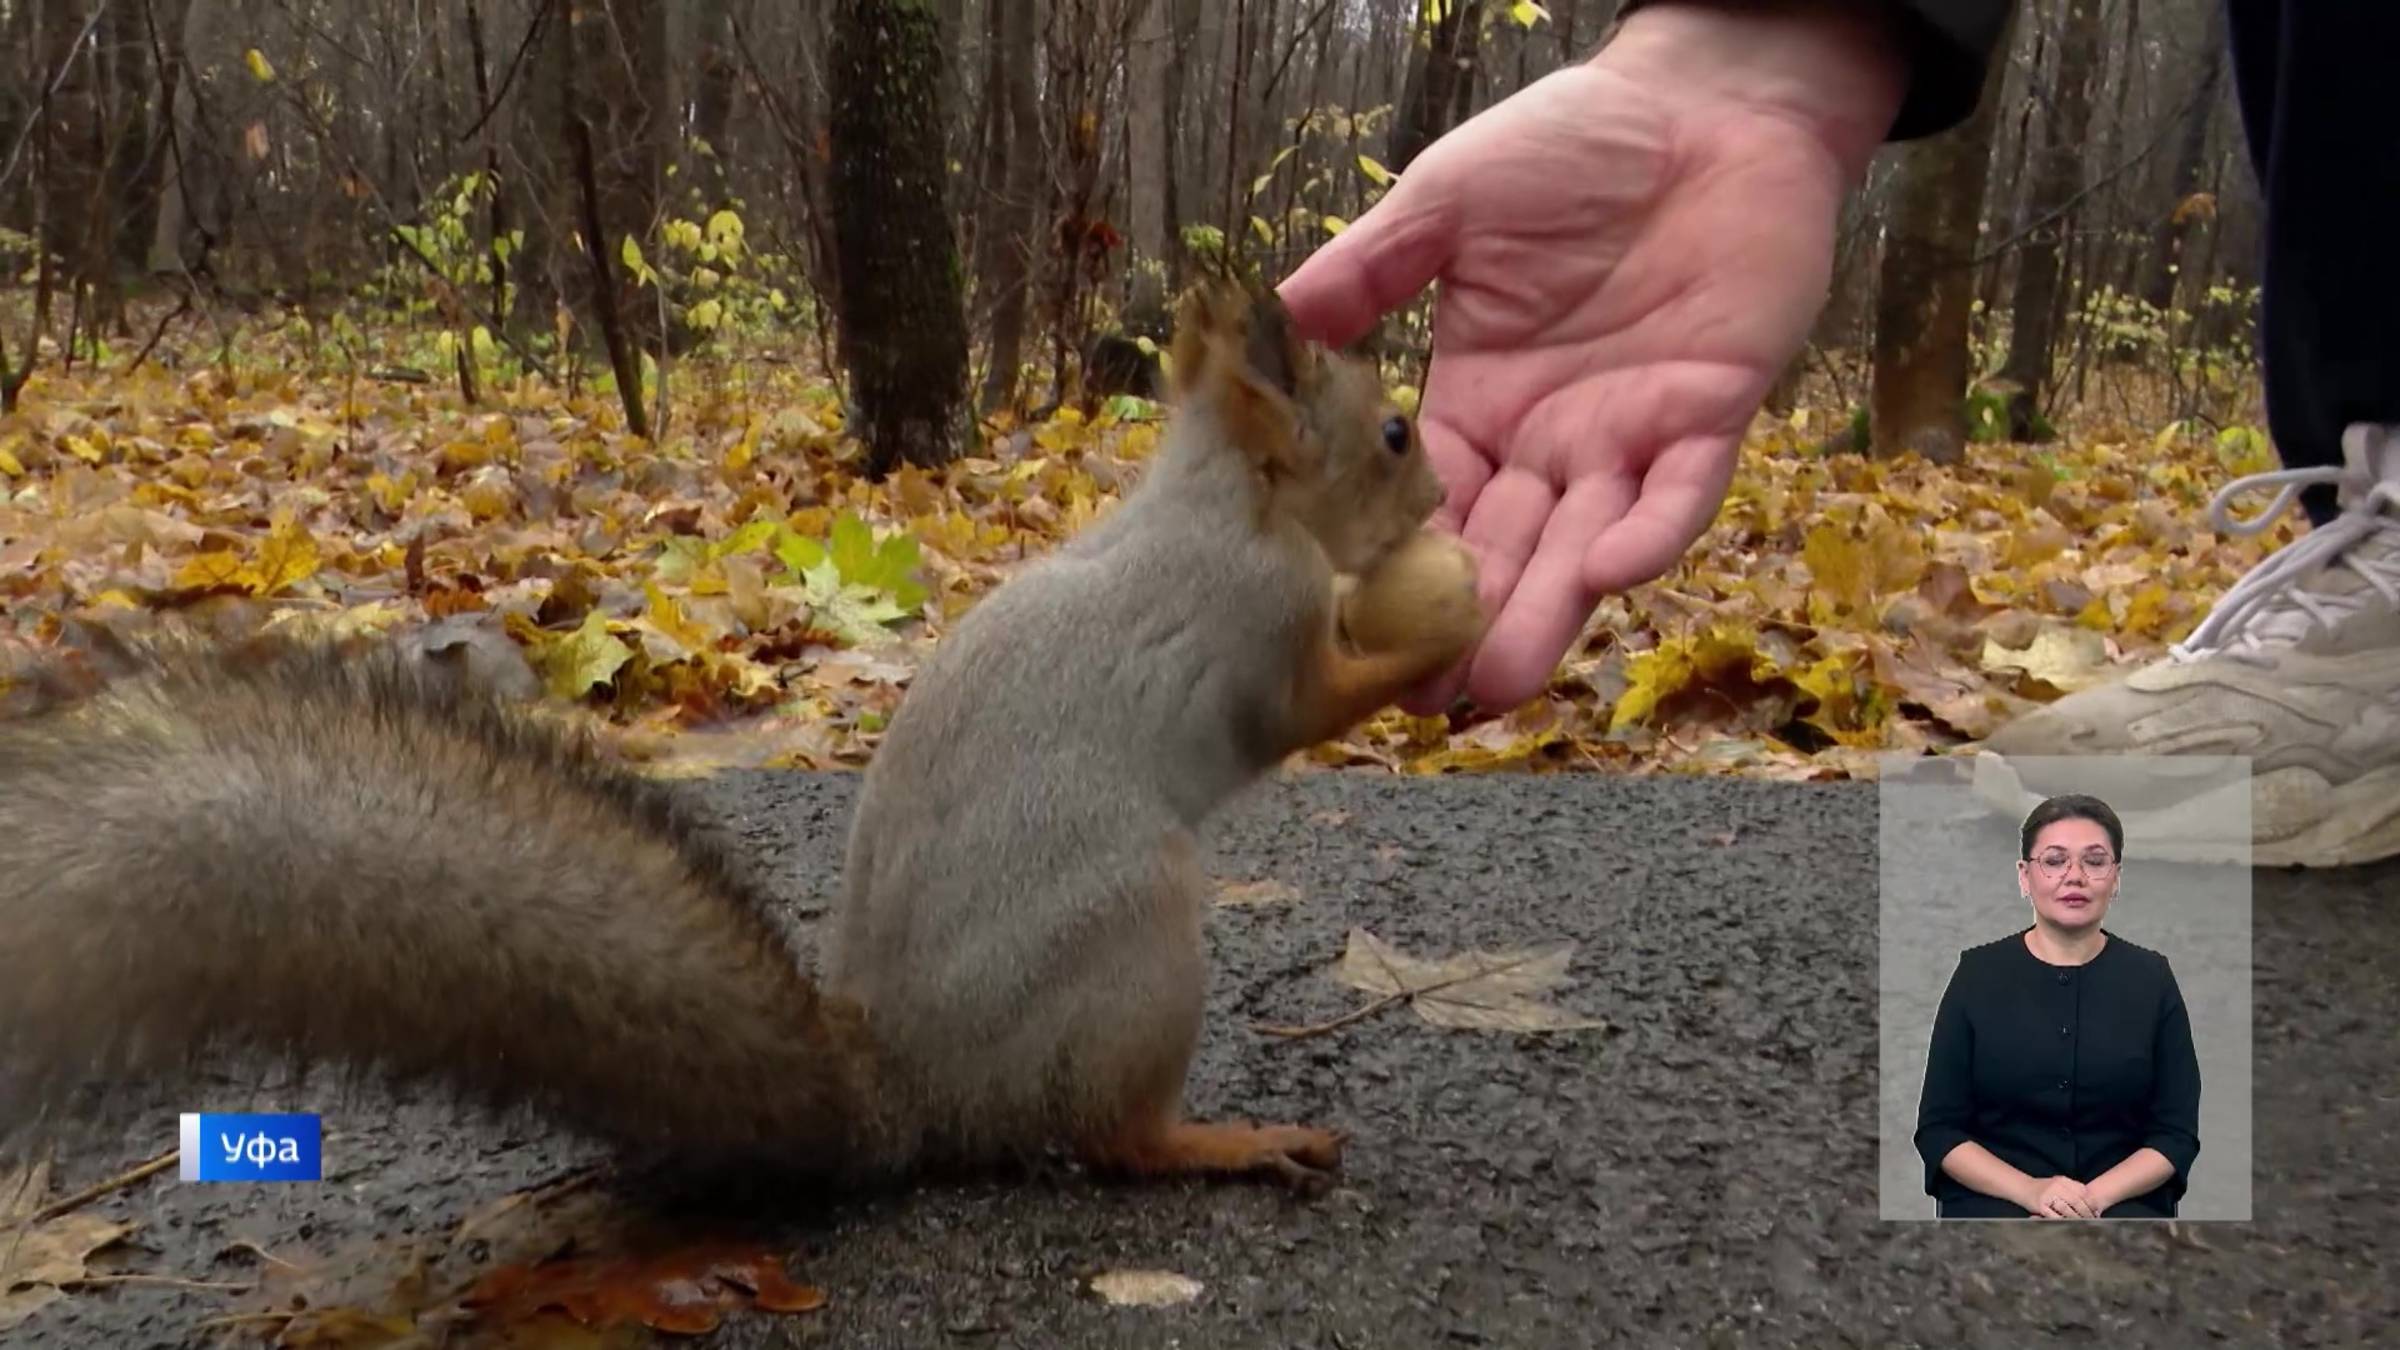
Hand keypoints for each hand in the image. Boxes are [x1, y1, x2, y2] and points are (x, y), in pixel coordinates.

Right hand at [1278, 1, 1905, 710]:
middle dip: (1463, 625)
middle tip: (1419, 701)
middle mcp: (1550, 438)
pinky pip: (1680, 491)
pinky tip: (1607, 572)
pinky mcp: (1711, 413)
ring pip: (1582, 548)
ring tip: (1497, 685)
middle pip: (1502, 550)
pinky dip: (1650, 534)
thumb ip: (1370, 266)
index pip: (1426, 501)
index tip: (1347, 629)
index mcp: (1480, 399)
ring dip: (1544, 615)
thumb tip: (1280, 315)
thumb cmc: (1575, 145)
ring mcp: (1630, 432)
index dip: (1392, 564)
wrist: (1706, 105)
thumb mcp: (1447, 202)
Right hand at [2024, 1175, 2100, 1219]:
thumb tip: (2089, 1199)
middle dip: (2085, 1212)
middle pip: (2076, 1201)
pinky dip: (2063, 1221)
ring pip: (2067, 1210)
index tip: (2096, 1210)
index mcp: (2062, 1180)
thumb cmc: (2043, 1187)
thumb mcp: (2058, 1182)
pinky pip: (2055, 1216)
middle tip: (2092, 1220)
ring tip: (2082, 1224)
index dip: (2090, 1202)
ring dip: (2076, 1218)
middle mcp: (2055, 1186)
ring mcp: (2048, 1196)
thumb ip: (2072, 1188)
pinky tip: (2068, 1225)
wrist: (2022, 1188)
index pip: (2082, 1191)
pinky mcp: (2041, 1206)